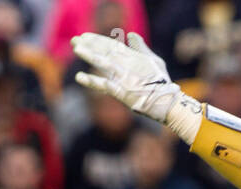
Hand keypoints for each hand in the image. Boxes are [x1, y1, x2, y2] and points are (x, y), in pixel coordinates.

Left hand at [72, 32, 189, 126]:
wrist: (166, 102)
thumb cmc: (162, 83)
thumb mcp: (154, 60)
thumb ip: (141, 48)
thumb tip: (131, 35)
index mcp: (134, 57)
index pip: (112, 45)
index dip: (97, 40)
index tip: (85, 36)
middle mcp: (127, 65)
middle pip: (104, 52)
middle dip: (89, 45)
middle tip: (75, 40)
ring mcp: (123, 79)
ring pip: (103, 64)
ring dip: (89, 55)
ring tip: (76, 49)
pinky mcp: (122, 93)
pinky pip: (104, 86)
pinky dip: (91, 81)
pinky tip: (79, 77)